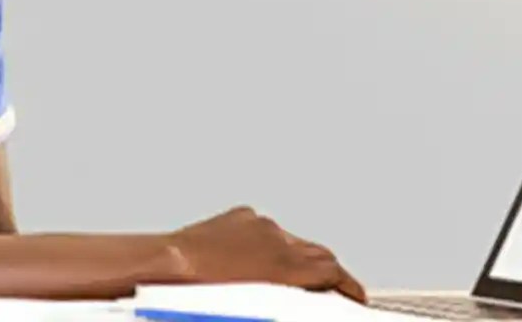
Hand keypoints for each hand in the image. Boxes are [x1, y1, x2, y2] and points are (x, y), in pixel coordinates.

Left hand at [167, 206, 367, 303]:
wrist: (167, 264)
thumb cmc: (200, 293)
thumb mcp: (258, 305)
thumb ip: (291, 296)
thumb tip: (305, 295)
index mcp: (285, 265)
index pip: (332, 272)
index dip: (348, 285)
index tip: (355, 295)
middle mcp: (277, 238)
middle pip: (320, 253)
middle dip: (329, 272)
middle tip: (334, 289)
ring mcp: (259, 224)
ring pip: (293, 240)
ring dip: (297, 258)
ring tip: (291, 279)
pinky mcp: (241, 216)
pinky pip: (265, 229)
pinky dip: (269, 244)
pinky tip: (257, 259)